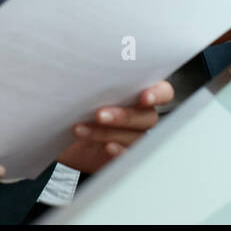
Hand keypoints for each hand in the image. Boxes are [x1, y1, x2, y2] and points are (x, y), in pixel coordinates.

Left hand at [56, 81, 174, 173]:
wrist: (66, 132)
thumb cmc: (82, 105)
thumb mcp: (88, 89)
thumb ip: (98, 82)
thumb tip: (87, 75)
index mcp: (140, 92)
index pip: (163, 92)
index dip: (158, 94)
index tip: (144, 97)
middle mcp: (143, 115)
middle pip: (147, 117)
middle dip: (124, 116)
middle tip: (99, 114)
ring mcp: (135, 137)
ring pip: (133, 136)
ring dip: (107, 132)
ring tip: (82, 129)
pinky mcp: (124, 154)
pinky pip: (128, 155)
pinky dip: (118, 152)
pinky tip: (106, 147)